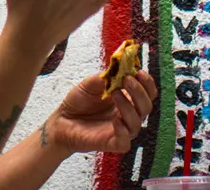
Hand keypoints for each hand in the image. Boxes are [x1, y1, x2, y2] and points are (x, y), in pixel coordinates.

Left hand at [41, 69, 156, 154]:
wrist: (62, 119)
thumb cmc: (79, 101)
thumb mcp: (92, 83)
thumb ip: (108, 76)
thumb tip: (123, 67)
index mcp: (128, 99)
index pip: (148, 93)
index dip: (147, 83)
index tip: (139, 72)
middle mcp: (128, 115)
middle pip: (146, 107)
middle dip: (139, 92)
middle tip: (127, 80)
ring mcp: (121, 130)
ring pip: (137, 123)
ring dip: (128, 107)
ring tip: (114, 94)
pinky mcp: (112, 144)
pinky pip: (125, 142)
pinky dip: (123, 131)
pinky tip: (116, 120)